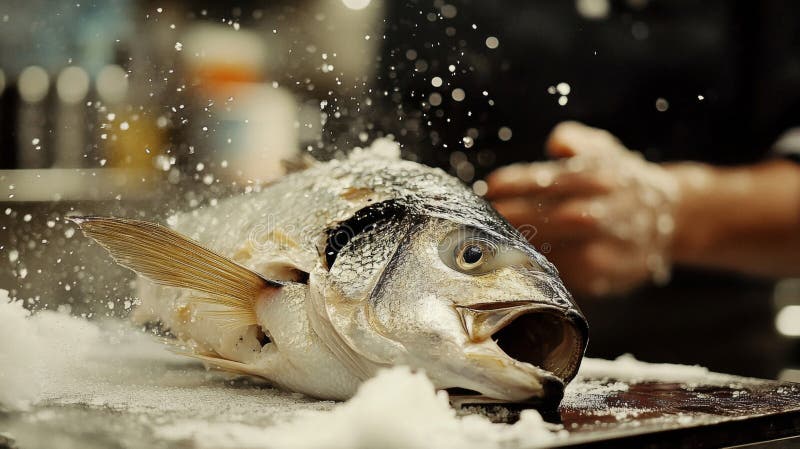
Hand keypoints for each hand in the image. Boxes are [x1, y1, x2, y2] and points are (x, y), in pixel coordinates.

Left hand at [486, 122, 678, 296]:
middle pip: (551, 218)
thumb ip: (576, 140)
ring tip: (490, 241)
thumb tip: (556, 143)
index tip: (490, 187)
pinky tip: (517, 263)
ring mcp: (608, 249)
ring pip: (557, 252)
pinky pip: (567, 277)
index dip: (515, 184)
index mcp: (601, 178)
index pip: (551, 180)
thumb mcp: (604, 149)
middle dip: (512, 219)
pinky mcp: (607, 277)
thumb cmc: (621, 180)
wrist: (672, 217)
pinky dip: (540, 271)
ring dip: (520, 248)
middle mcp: (606, 213)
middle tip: (482, 218)